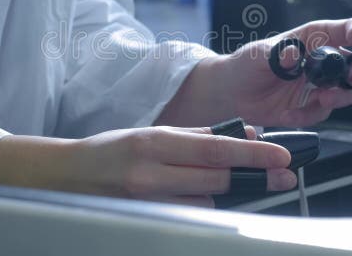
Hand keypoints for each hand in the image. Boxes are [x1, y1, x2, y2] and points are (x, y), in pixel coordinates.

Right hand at [0, 126, 295, 206]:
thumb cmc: (111, 151)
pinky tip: (211, 196)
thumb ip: (198, 135)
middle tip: (282, 176)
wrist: (68, 178)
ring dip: (230, 193)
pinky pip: (191, 216)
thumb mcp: (153, 131)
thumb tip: (241, 133)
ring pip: (208, 203)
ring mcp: (149, 202)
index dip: (252, 154)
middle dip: (254, 178)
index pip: (215, 150)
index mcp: (154, 144)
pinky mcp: (149, 219)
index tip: (280, 156)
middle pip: (217, 181)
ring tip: (245, 182)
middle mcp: (151, 175)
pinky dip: (207, 206)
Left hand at [159, 18, 351, 127]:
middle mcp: (315, 64)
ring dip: (339, 97)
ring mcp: (313, 87)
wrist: (229, 95)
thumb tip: (291, 53)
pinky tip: (289, 115)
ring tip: (323, 100)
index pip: (333, 31)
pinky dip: (307, 116)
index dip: (351, 30)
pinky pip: (318, 114)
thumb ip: (276, 54)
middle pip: (349, 66)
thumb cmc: (243, 66)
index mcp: (307, 41)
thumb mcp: (257, 56)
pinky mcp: (306, 108)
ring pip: (342, 92)